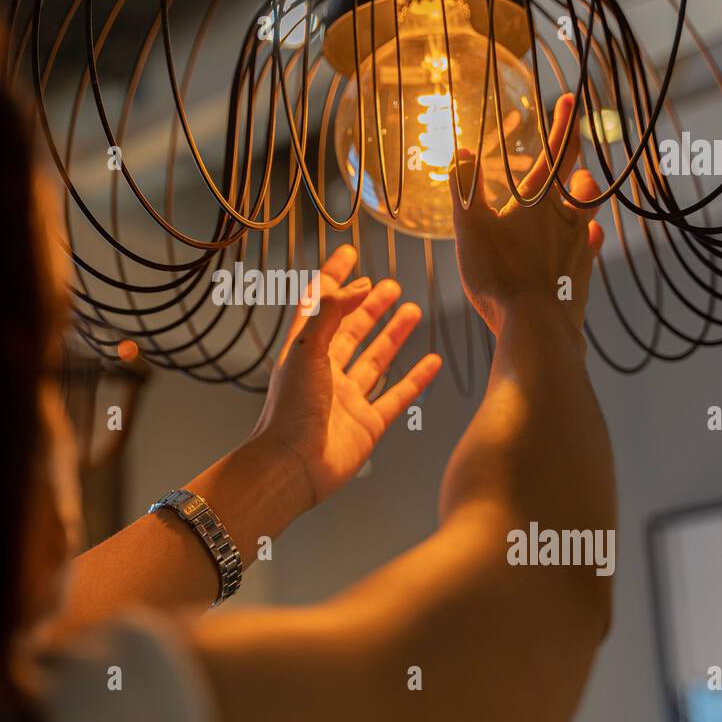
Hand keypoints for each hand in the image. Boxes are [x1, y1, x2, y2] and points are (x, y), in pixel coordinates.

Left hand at [249, 246, 441, 507]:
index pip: (319, 305)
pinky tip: (431, 361)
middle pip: (351, 330)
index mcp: (305, 351)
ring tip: (412, 310)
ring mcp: (349, 398)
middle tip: (390, 284)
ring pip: (376, 358)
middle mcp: (327, 372)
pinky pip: (397, 395)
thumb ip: (330, 312)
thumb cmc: (291, 410)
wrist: (294, 466)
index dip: (333, 278)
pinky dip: (415, 379)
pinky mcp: (369, 424)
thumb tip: (357, 286)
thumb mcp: (306, 349)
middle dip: (369, 306)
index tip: (349, 254)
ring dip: (393, 334)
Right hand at [451, 93, 603, 337]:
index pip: (557, 152)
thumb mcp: (470, 228)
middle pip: (582, 184)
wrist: (536, 327)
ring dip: (584, 203)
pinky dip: (588, 240)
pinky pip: (591, 249)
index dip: (563, 123)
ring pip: (590, 215)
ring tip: (578, 199)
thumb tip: (463, 149)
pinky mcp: (581, 278)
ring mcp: (579, 250)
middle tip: (572, 163)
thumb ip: (465, 186)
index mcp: (538, 203)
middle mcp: (566, 221)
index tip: (569, 98)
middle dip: (578, 168)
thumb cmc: (500, 275)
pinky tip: (587, 242)